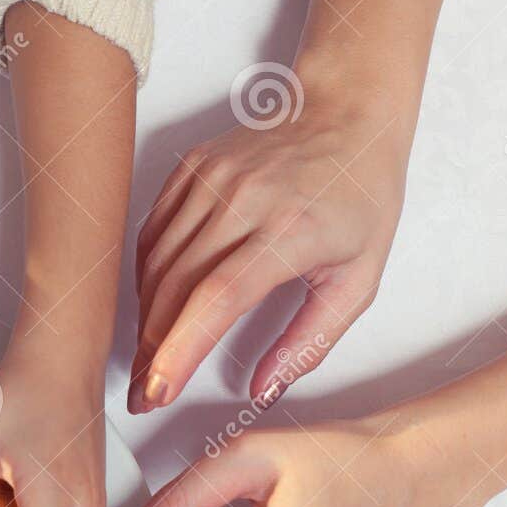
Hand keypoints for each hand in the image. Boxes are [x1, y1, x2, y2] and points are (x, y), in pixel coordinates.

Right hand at [131, 94, 407, 412]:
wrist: (348, 112)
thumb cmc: (360, 195)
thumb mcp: (358, 280)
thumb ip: (309, 342)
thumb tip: (263, 390)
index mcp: (293, 229)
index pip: (219, 296)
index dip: (182, 348)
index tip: (160, 391)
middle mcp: (246, 199)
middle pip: (176, 287)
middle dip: (154, 351)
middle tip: (147, 395)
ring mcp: (212, 179)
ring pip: (156, 265)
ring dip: (147, 320)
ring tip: (152, 358)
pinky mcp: (191, 169)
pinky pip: (152, 235)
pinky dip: (146, 279)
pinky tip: (155, 307)